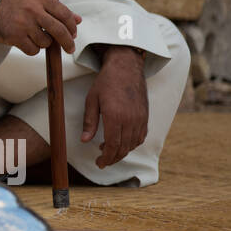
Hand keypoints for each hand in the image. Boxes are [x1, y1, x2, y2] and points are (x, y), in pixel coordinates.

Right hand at [0, 0, 80, 55]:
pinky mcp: (15, 36)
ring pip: (46, 42)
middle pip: (59, 30)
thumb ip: (57, 10)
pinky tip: (25, 41)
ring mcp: (23, 23)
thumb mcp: (36, 1)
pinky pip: (34, 50)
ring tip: (34, 36)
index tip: (74, 34)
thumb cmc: (16, 6)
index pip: (64, 13)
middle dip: (68, 42)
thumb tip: (78, 20)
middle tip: (70, 48)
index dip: (72, 26)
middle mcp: (32, 9)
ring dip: (43, 43)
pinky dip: (32, 49)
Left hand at [83, 46, 148, 168]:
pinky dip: (132, 144)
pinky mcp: (145, 116)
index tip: (99, 163)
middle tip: (102, 161)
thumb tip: (85, 141)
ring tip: (108, 151)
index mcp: (115, 116)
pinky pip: (140, 137)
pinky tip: (122, 142)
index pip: (112, 145)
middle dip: (112, 158)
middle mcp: (130, 120)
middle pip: (123, 148)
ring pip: (133, 144)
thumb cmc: (106, 82)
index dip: (106, 158)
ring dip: (122, 152)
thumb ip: (89, 122)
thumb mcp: (92, 100)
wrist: (126, 67)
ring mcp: (140, 119)